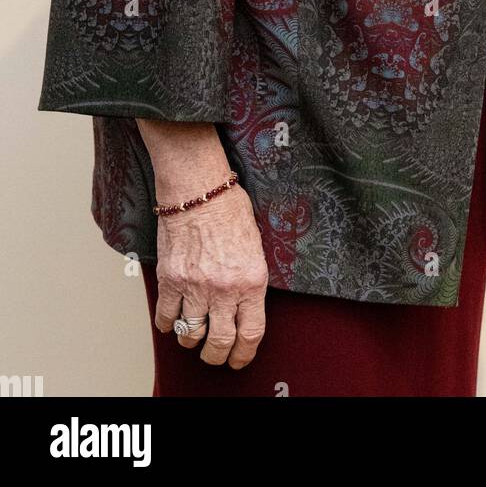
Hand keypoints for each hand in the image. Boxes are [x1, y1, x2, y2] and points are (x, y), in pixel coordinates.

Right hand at [152, 182, 269, 368]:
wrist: (198, 189)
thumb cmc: (229, 209)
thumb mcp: (256, 246)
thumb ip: (250, 279)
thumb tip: (245, 307)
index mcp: (252, 280)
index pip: (251, 333)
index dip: (244, 354)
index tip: (239, 359)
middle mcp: (224, 288)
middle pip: (219, 342)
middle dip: (217, 355)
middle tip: (215, 355)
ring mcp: (195, 286)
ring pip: (190, 335)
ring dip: (191, 340)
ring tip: (194, 334)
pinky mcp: (171, 280)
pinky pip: (167, 318)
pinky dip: (169, 324)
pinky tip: (174, 319)